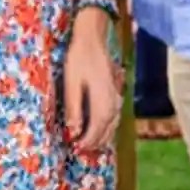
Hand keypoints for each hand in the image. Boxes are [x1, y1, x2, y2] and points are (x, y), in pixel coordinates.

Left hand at [63, 15, 121, 150]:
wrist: (93, 40)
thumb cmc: (79, 60)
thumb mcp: (72, 85)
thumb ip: (74, 110)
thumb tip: (73, 132)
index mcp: (103, 104)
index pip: (96, 131)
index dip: (86, 143)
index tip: (75, 149)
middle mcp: (114, 104)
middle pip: (106, 131)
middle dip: (93, 143)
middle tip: (79, 150)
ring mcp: (117, 98)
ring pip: (112, 126)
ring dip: (101, 137)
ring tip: (88, 144)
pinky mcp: (116, 93)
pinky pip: (114, 117)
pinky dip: (106, 127)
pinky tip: (98, 128)